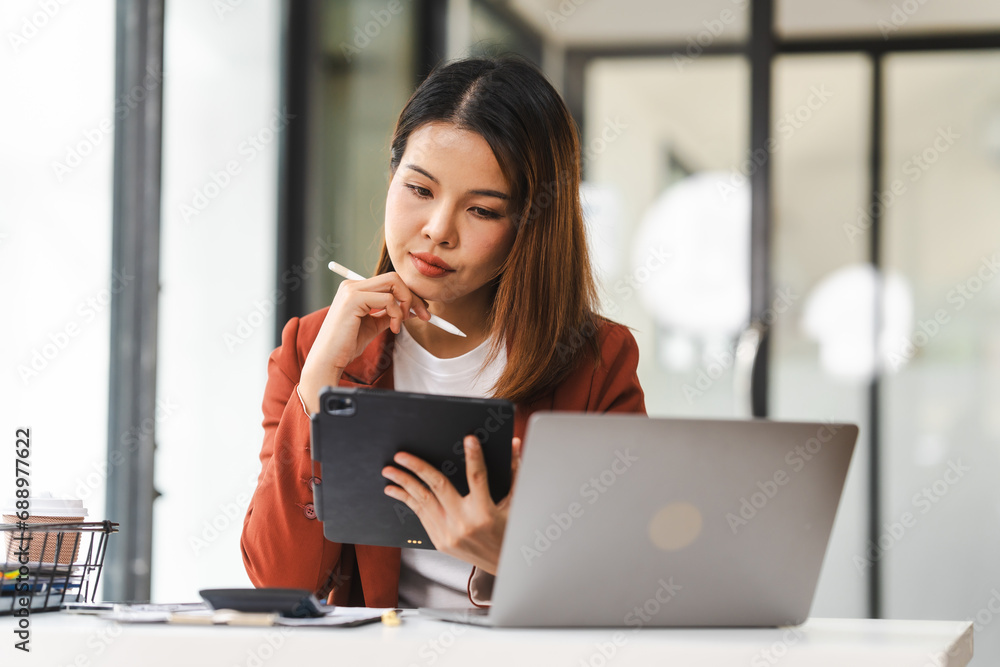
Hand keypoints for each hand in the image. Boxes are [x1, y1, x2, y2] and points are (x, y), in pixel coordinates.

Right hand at [299, 272, 430, 412]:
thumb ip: (387, 314)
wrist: (328, 360)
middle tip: (424, 315)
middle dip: (413, 296)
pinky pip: (388, 299)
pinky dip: (397, 314)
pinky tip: (392, 328)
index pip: (389, 282)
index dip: (409, 294)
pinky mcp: (353, 299)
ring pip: (394, 283)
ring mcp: (351, 290)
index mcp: (355, 289)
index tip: (422, 311)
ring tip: (400, 324)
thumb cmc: (346, 345)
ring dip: (406, 305)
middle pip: (394, 278)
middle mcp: (352, 285)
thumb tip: (409, 309)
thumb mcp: (372, 325)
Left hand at [382, 435, 522, 574]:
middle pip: (438, 487)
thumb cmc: (508, 531)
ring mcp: (449, 533)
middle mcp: (464, 523)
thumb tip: (515, 443)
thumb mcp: (515, 502)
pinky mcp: (439, 540)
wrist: (499, 565)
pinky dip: (407, 499)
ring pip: (422, 501)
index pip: (478, 477)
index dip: (474, 457)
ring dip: (403, 483)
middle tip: (401, 455)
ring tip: (389, 470)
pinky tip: (395, 489)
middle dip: (418, 467)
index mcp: (485, 512)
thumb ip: (514, 471)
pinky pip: (420, 515)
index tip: (469, 439)